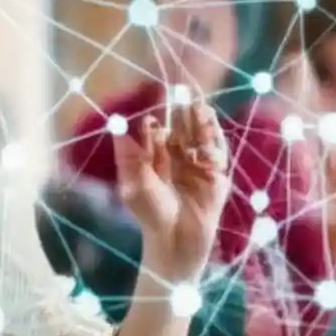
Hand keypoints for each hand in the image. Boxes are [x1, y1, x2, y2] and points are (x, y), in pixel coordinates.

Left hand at [113, 91, 230, 280]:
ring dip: (200, 122)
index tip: (151, 119)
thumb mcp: (134, 186)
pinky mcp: (217, 178)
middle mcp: (178, 160)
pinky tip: (209, 130)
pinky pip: (218, 155)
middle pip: (182, 130)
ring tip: (198, 104)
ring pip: (201, 139)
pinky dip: (213, 142)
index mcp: (157, 160)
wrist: (174, 241)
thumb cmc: (150, 215)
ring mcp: (199, 167)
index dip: (154, 125)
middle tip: (182, 94)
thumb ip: (129, 159)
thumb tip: (117, 132)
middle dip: (182, 114)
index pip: (158, 135)